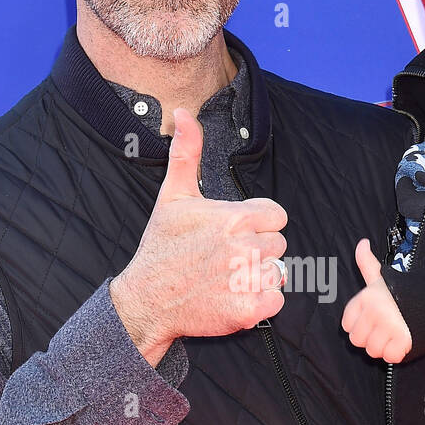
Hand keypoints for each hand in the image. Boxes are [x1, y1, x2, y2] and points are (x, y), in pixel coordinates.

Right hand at [110, 108, 287, 363]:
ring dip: (258, 278)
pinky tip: (234, 298)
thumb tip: (183, 114)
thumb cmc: (162, 248)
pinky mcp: (247, 310)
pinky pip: (276, 302)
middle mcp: (243, 247)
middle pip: (278, 245)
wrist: (145, 300)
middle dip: (258, 252)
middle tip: (226, 259)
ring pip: (278, 273)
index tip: (234, 235)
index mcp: (234, 217)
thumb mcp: (173, 196)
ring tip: (227, 278)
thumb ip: (187, 154)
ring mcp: (245, 280)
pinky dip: (260, 304)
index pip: (276, 217)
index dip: (258, 225)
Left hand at [341, 238, 411, 362]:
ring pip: (373, 351)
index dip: (360, 326)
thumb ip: (366, 263)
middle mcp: (375, 310)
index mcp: (366, 297)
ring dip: (385, 347)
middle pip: (358, 341)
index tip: (373, 320)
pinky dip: (398, 354)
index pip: (347, 325)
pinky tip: (404, 342)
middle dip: (372, 339)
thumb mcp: (382, 277)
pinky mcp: (404, 339)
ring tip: (396, 334)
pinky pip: (390, 357)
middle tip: (386, 329)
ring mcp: (389, 325)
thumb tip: (361, 243)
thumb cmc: (403, 292)